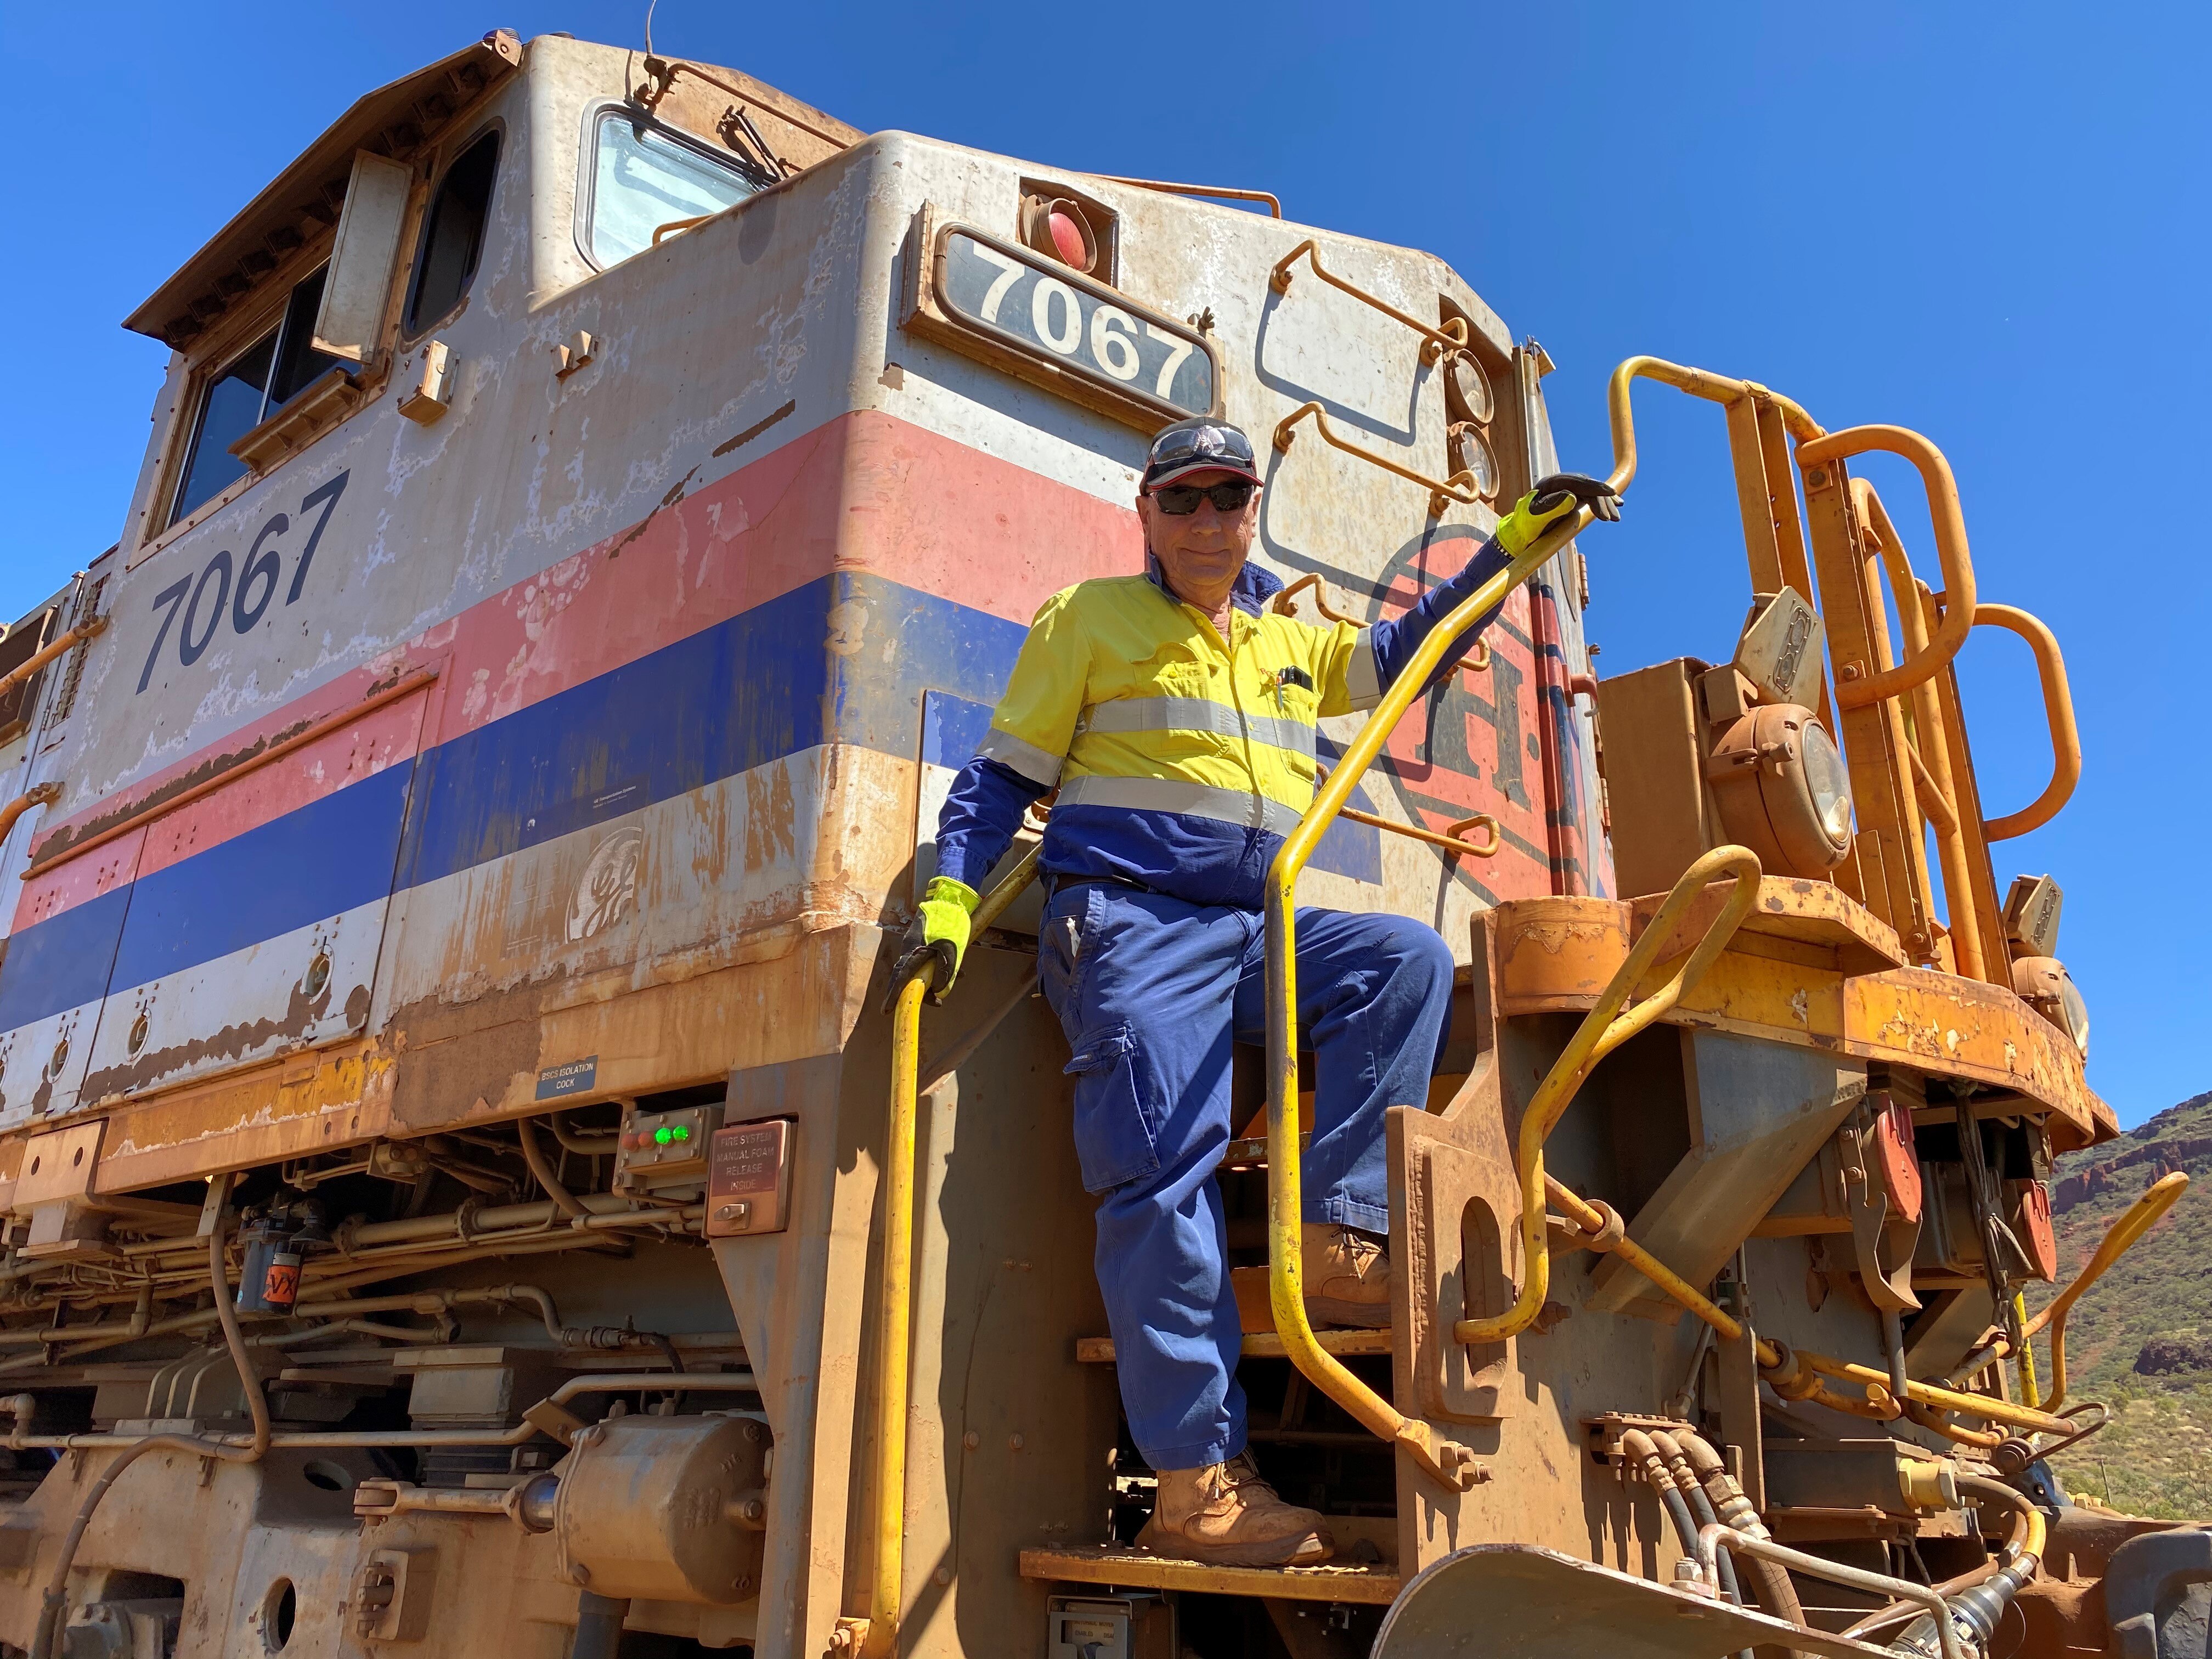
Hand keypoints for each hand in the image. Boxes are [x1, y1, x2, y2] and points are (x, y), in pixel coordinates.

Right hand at [891, 876, 979, 1003]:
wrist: (951, 898)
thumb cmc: (950, 922)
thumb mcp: (952, 950)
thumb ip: (946, 972)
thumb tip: (940, 992)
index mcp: (913, 949)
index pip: (900, 976)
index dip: (894, 994)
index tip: (886, 1010)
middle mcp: (910, 948)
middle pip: (909, 976)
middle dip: (920, 992)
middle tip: (936, 1003)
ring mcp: (915, 945)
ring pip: (919, 970)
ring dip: (934, 981)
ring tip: (950, 988)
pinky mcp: (923, 943)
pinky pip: (926, 961)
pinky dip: (938, 969)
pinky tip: (957, 973)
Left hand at [1495, 472, 1622, 554]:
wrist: (1522, 532)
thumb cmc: (1525, 525)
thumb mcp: (1535, 517)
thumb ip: (1551, 507)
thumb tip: (1572, 496)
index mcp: (1551, 484)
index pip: (1577, 483)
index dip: (1595, 487)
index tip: (1610, 493)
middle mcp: (1562, 484)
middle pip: (1588, 487)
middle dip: (1602, 501)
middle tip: (1611, 519)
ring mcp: (1568, 490)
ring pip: (1592, 493)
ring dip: (1606, 504)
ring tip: (1616, 518)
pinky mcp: (1573, 499)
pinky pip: (1592, 498)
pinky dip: (1604, 502)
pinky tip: (1618, 504)